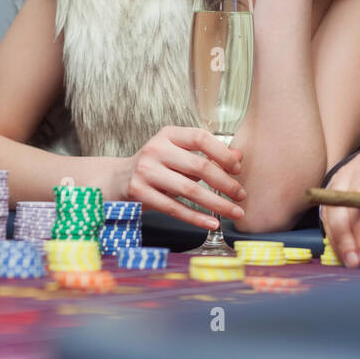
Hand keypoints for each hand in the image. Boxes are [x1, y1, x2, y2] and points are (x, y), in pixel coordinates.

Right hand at [112, 126, 245, 229]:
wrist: (117, 180)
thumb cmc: (157, 166)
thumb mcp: (179, 155)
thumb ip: (208, 154)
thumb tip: (239, 156)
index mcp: (169, 134)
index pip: (201, 138)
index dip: (223, 153)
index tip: (238, 169)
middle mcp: (156, 149)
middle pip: (198, 166)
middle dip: (225, 183)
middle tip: (241, 195)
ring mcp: (145, 171)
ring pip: (189, 190)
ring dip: (216, 203)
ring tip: (235, 212)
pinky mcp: (138, 192)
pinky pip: (173, 208)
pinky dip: (196, 217)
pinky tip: (212, 223)